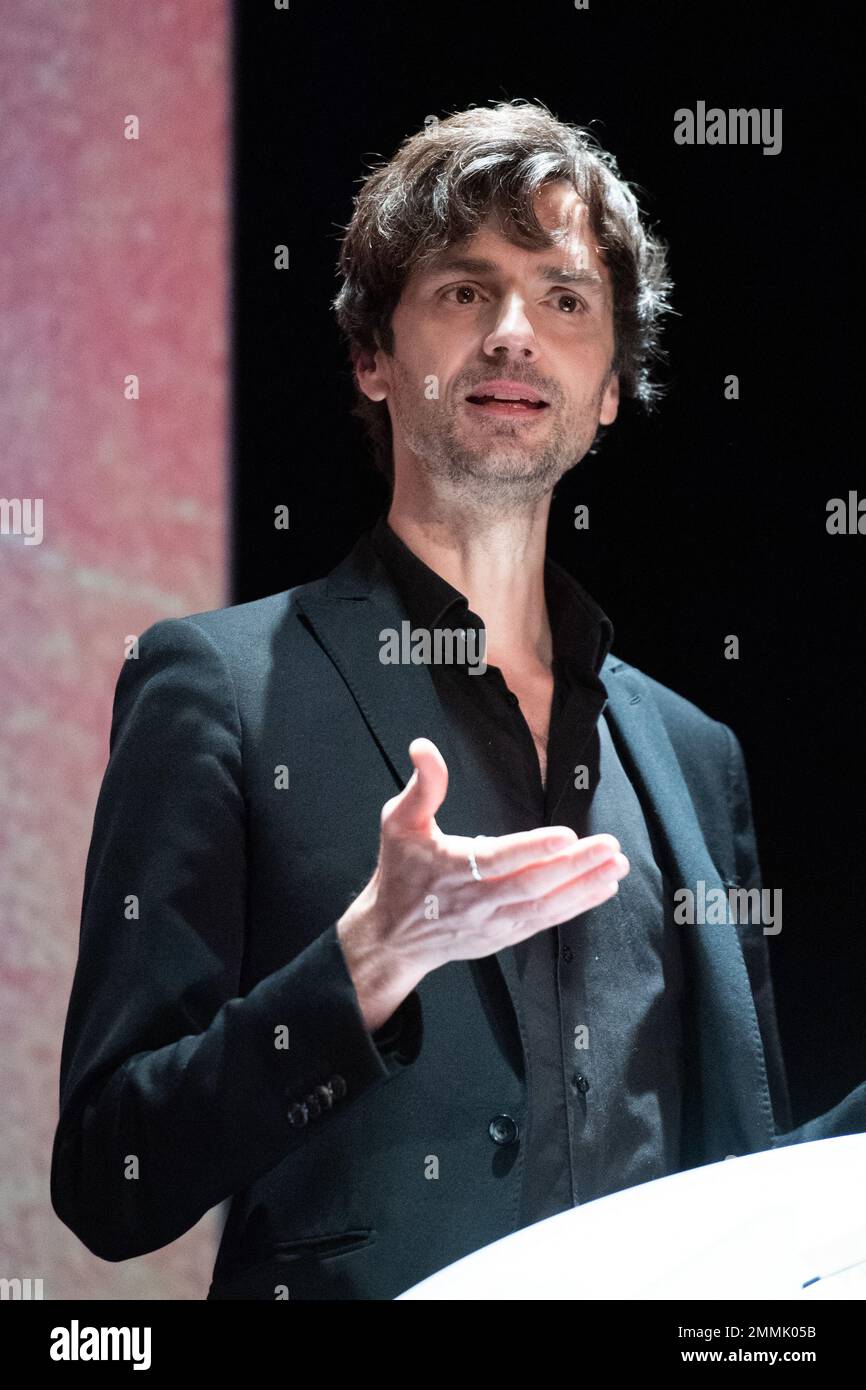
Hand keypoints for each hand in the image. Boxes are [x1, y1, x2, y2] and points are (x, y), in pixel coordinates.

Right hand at [337, 737, 628, 1030]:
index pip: (498, 859)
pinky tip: (602, 889)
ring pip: (545, 907)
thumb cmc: (400, 873)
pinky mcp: (504, 937)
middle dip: (575, 866)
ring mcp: (493, 923)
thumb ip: (421, 787)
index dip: (533, 849)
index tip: (567, 835)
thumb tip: (423, 746)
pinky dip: (576, 907)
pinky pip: (545, 922)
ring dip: (584, 887)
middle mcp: (476, 901)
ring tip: (617, 866)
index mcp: (452, 869)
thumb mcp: (398, 824)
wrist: (392, 937)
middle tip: (611, 846)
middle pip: (532, 885)